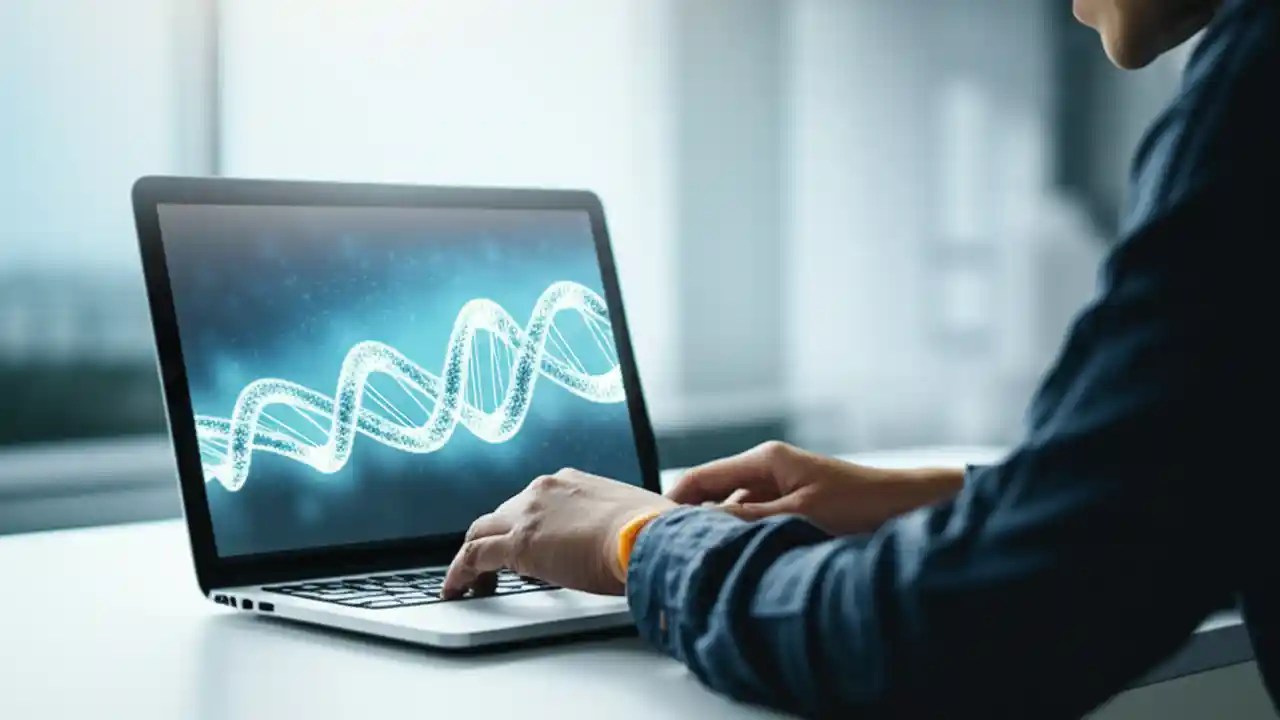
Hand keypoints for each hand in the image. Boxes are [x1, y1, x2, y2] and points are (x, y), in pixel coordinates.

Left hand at [443, 468, 676, 598]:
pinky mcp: (517, 545)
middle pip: (503, 514)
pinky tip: (454, 590)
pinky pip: (473, 557)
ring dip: (472, 556)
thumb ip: (634, 517)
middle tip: (494, 568)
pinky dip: (459, 573)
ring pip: (481, 531)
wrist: (647, 537)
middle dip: (496, 539)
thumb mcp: (641, 514)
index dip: (527, 525)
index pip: (534, 502)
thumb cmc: (653, 530)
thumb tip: (666, 514)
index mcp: (571, 482)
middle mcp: (543, 490)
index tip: (529, 546)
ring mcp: (527, 515)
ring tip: (468, 583)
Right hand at [667, 441, 963, 534]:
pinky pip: (755, 522)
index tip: (651, 531)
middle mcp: (768, 469)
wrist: (908, 508)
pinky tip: (741, 561)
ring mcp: (781, 488)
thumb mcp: (796, 515)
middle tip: (673, 554)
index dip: (671, 504)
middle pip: (712, 495)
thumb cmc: (859, 506)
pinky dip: (744, 539)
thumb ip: (746, 522)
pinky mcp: (794, 507)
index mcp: (763, 460)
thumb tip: (700, 528)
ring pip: (733, 512)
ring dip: (722, 534)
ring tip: (705, 562)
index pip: (699, 478)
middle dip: (693, 522)